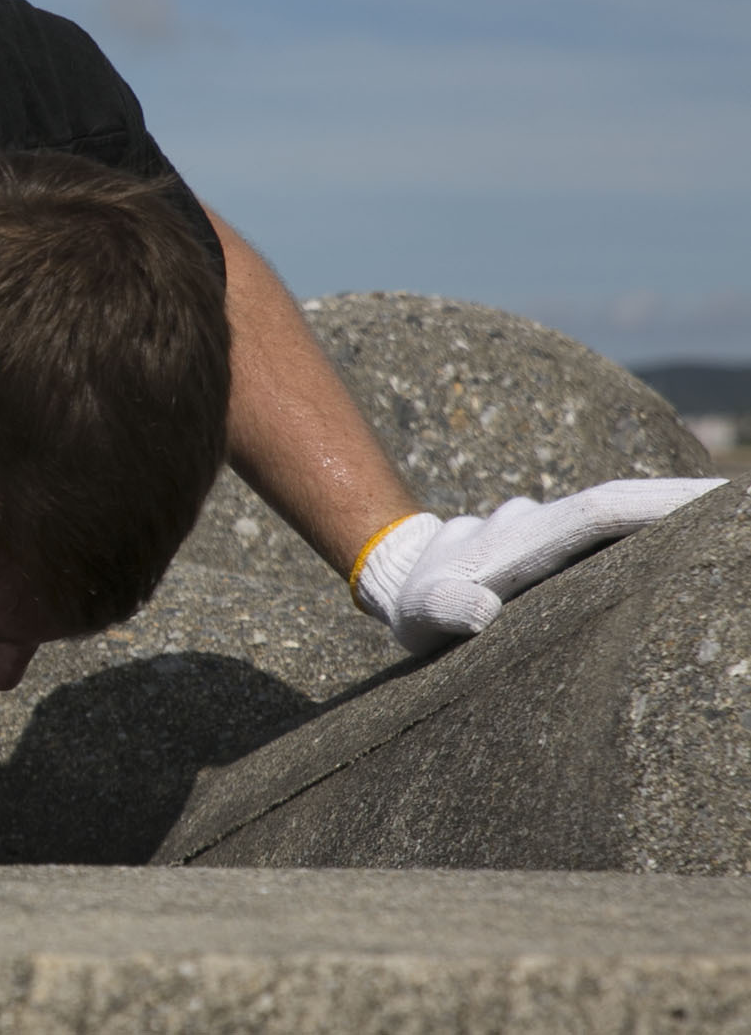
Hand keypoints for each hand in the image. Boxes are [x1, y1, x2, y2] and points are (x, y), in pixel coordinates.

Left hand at [354, 477, 729, 653]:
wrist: (397, 575)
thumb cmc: (415, 605)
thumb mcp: (422, 612)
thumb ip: (446, 607)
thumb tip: (482, 609)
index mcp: (527, 538)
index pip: (603, 511)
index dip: (657, 504)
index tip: (715, 501)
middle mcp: (544, 523)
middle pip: (625, 503)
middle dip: (685, 502)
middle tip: (742, 508)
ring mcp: (549, 529)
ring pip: (617, 519)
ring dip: (668, 517)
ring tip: (724, 525)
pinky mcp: (552, 543)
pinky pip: (603, 535)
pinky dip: (641, 534)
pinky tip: (679, 548)